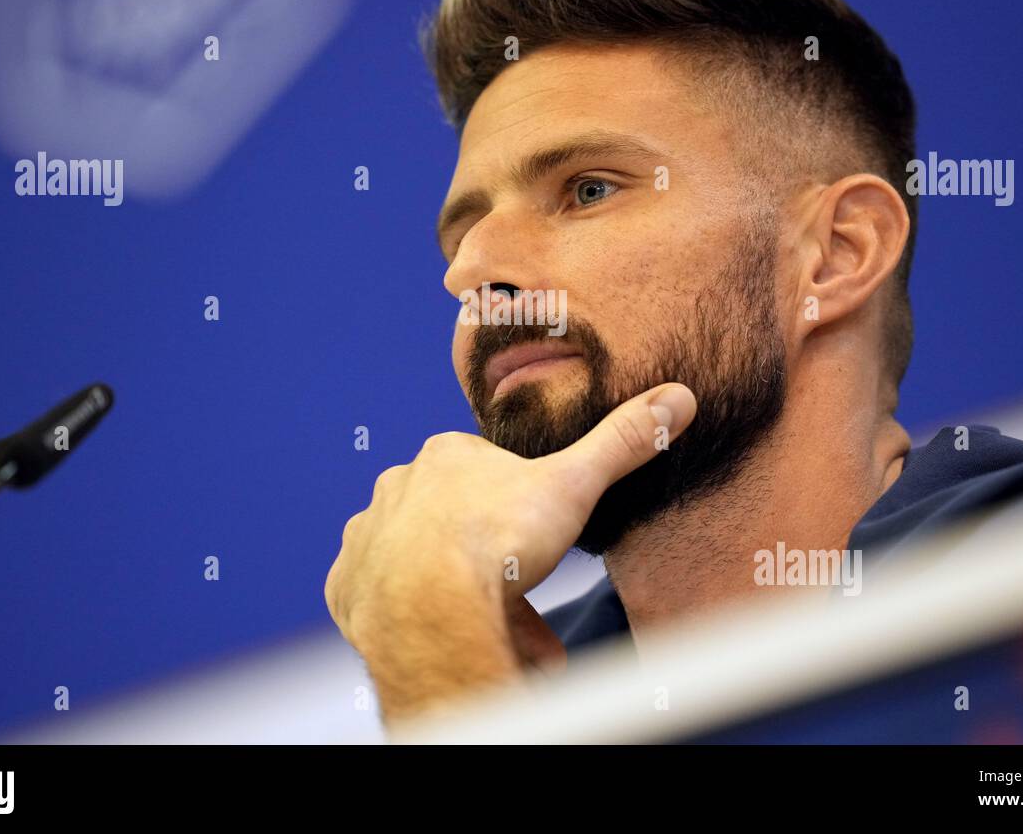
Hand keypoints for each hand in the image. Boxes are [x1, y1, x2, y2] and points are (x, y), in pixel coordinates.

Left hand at [325, 383, 696, 721]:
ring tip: (480, 612)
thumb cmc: (495, 543)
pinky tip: (432, 623)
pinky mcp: (348, 586)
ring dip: (441, 577)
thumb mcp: (572, 485)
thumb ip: (621, 443)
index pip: (481, 468)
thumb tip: (675, 399)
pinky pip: (374, 591)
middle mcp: (397, 488)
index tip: (529, 533)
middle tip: (512, 582)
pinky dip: (402, 607)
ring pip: (411, 553)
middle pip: (446, 514)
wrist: (429, 610)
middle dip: (479, 545)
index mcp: (445, 457)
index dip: (511, 502)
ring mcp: (368, 537)